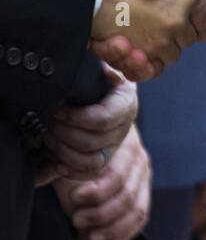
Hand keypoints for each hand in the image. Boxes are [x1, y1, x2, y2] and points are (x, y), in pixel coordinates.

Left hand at [44, 65, 136, 179]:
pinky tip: (55, 163)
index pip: (104, 119)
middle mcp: (123, 127)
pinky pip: (90, 174)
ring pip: (92, 161)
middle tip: (46, 123)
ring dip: (64, 152)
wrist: (98, 87)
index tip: (57, 110)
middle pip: (93, 142)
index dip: (77, 118)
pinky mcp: (103, 158)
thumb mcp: (98, 65)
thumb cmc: (94, 74)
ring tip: (47, 138)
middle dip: (64, 134)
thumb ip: (102, 67)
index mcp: (125, 102)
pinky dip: (71, 171)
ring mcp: (114, 146)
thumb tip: (108, 74)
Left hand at [53, 124, 150, 239]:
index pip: (117, 176)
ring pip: (137, 212)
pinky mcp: (143, 196)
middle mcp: (140, 163)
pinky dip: (123, 234)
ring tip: (89, 239)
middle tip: (76, 221)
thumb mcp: (74, 152)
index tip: (74, 199)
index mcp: (127, 146)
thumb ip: (66, 165)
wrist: (100, 144)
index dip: (96, 193)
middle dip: (101, 215)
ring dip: (112, 230)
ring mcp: (144, 180)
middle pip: (127, 197)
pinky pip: (139, 220)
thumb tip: (48, 176)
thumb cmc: (82, 149)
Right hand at [90, 0, 205, 80]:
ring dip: (161, 44)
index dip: (198, 10)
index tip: (181, 4)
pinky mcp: (135, 58)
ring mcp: (156, 42)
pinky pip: (152, 69)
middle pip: (191, 36)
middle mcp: (177, 22)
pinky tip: (133, 46)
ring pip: (171, 53)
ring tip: (139, 24)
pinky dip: (145, 63)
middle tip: (156, 12)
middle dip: (180, 28)